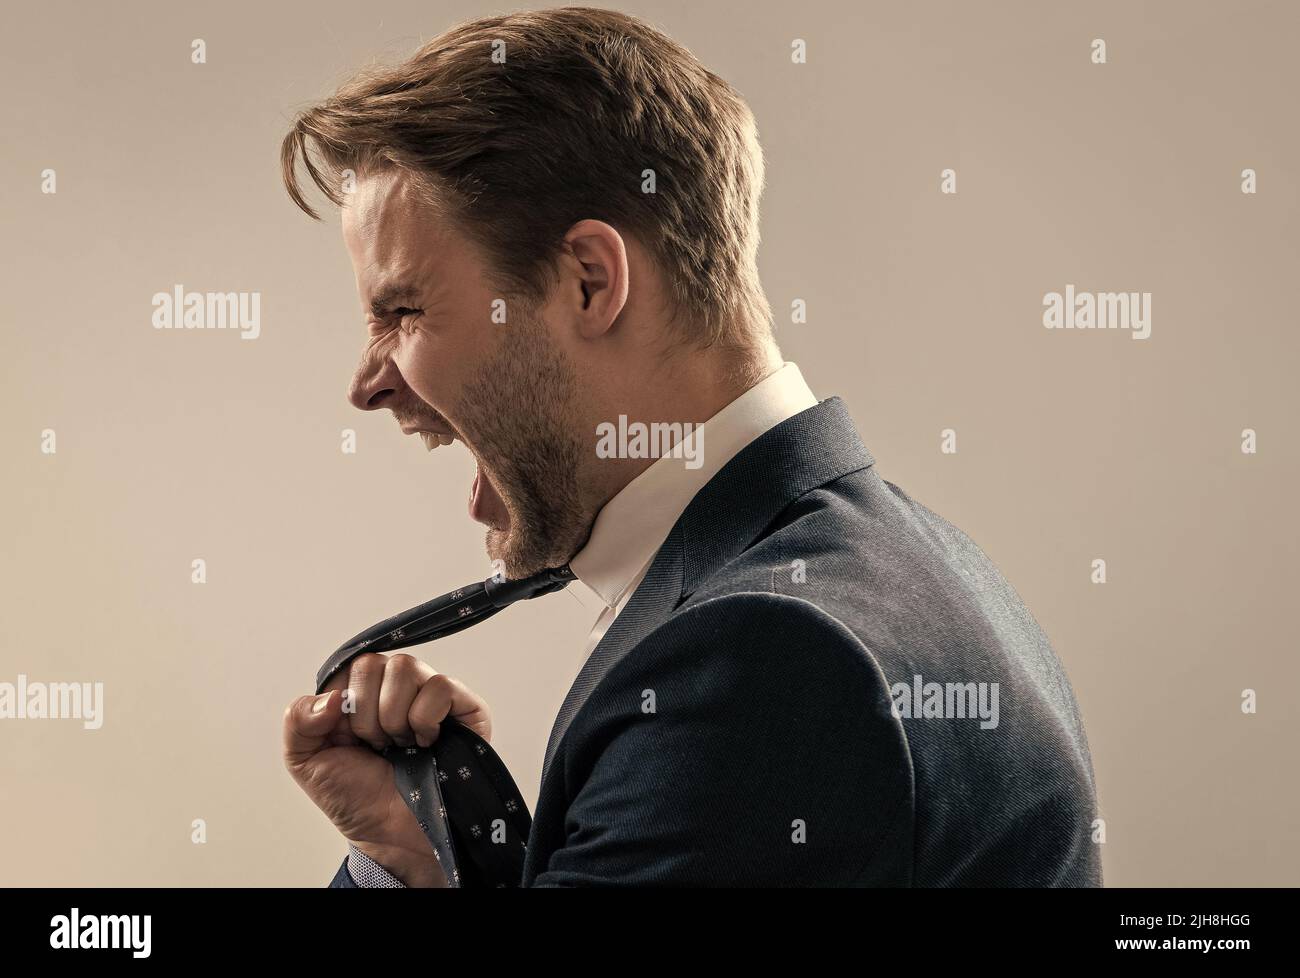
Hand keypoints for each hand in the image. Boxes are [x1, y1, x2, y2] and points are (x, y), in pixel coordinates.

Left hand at [282, 652, 492, 886]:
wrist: (392, 835)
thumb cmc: (356, 798)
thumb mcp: (305, 760)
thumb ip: (297, 719)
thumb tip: (331, 697)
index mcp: (362, 690)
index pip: (347, 665)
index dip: (341, 704)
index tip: (346, 738)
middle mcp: (397, 685)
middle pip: (373, 665)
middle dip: (365, 717)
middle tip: (376, 746)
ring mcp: (431, 693)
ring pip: (405, 669)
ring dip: (394, 718)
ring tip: (401, 745)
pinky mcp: (465, 706)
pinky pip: (440, 686)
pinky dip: (425, 719)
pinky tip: (426, 743)